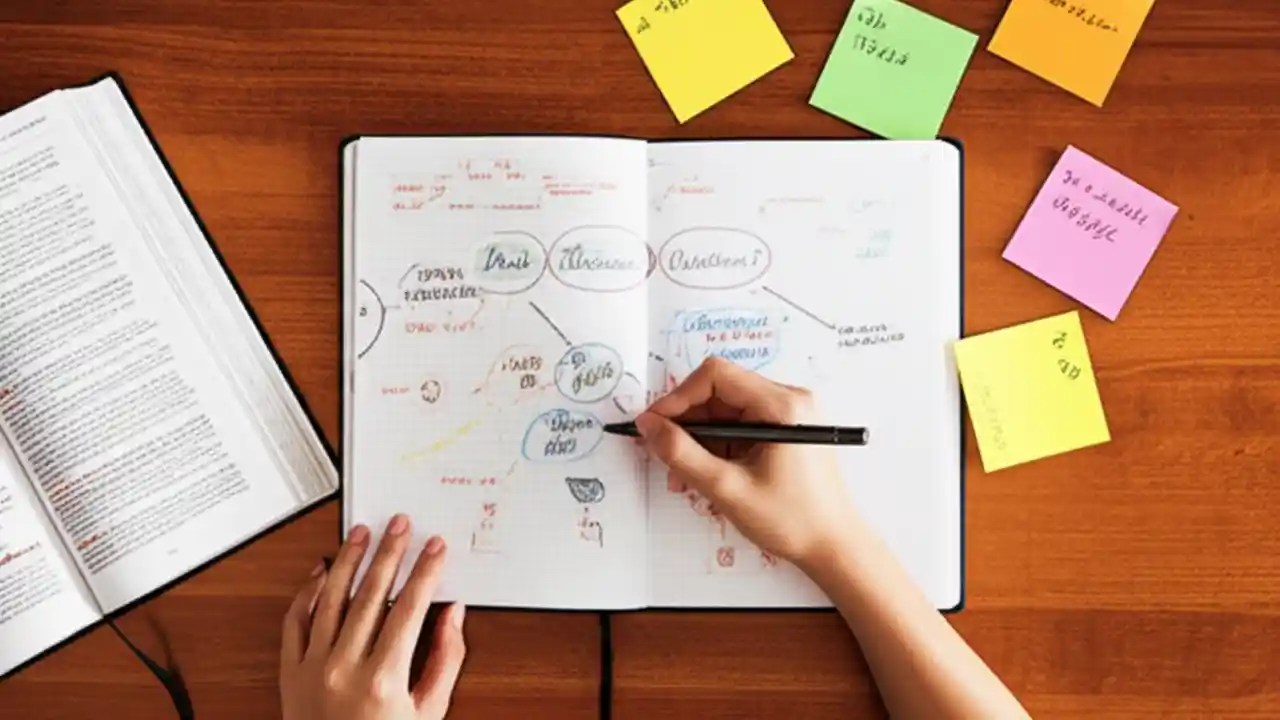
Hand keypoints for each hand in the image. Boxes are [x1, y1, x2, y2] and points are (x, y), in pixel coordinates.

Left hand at [280, 516, 465, 719]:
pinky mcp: (290, 672)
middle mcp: (343, 669)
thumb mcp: (429, 713)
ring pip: (330, 598)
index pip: (410, 607)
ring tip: (361, 533)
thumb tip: (452, 615)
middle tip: (401, 524)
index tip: (435, 548)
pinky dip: (308, 591)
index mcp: (383, 680)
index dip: (425, 571)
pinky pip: (295, 621)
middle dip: (390, 553)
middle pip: (371, 593)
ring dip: (348, 560)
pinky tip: (322, 570)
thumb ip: (445, 661)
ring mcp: (312, 668)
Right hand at [635, 357, 859, 566]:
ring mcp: (789, 415)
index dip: (678, 397)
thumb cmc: (795, 520)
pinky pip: (740, 427)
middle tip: (665, 456)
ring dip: (699, 440)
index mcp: (783, 406)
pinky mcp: (785, 430)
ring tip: (685, 477)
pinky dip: (718, 448)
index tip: (656, 425)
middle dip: (687, 424)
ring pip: (726, 412)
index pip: (717, 376)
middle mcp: (789, 401)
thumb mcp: (728, 488)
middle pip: (719, 392)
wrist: (834, 546)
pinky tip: (707, 475)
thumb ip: (682, 454)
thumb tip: (650, 427)